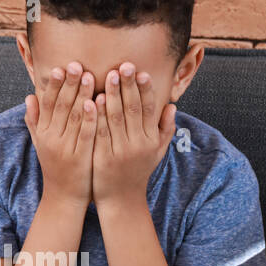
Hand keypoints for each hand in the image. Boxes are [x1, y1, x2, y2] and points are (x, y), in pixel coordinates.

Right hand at [24, 62, 97, 208]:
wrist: (63, 198)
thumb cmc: (56, 167)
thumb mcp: (41, 143)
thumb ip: (35, 120)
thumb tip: (29, 97)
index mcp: (43, 132)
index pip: (47, 103)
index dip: (54, 85)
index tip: (60, 67)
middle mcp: (51, 138)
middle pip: (60, 106)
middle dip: (68, 84)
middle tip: (77, 64)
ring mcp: (65, 148)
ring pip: (72, 117)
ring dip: (80, 95)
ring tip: (89, 75)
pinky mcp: (80, 157)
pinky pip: (85, 134)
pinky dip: (89, 118)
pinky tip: (95, 102)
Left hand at [91, 62, 175, 207]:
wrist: (122, 200)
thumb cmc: (138, 172)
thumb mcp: (157, 152)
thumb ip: (165, 129)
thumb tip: (172, 106)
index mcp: (151, 140)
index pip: (150, 110)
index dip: (146, 90)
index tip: (142, 72)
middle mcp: (138, 145)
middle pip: (133, 109)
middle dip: (129, 86)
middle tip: (124, 65)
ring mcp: (120, 151)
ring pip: (116, 118)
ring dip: (113, 95)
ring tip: (109, 75)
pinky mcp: (103, 157)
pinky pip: (100, 132)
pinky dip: (97, 115)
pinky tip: (93, 99)